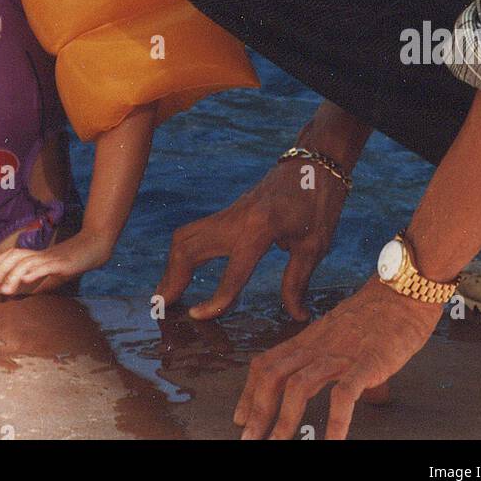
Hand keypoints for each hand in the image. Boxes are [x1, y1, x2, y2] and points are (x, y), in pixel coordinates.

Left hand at [0, 229, 111, 295]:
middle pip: (16, 256)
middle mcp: (41, 254)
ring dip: (14, 275)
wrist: (94, 247)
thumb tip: (29, 295)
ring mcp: (51, 258)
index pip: (14, 255)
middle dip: (1, 268)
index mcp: (38, 256)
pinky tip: (27, 279)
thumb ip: (42, 283)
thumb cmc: (75, 261)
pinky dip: (35, 272)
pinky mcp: (62, 263)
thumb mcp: (55, 275)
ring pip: (28, 262)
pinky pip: (46, 266)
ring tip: (5, 289)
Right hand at [157, 156, 347, 320]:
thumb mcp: (314, 245)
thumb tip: (298, 316)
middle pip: (189, 248)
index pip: (231, 274)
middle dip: (172, 278)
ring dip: (171, 265)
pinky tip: (181, 271)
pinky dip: (182, 253)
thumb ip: (297, 281)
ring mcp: (229, 212)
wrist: (314, 162)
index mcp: (260, 229)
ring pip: (185, 236)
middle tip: (160, 308)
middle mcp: (236, 218)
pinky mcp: (229, 211)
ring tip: (166, 294)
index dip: (214, 301)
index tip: (196, 318)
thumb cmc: (319, 202)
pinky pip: (195, 232)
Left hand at [235, 275, 442, 439]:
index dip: (250, 391)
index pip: (268, 362)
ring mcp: (341, 352)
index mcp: (310, 338)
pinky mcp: (368, 361)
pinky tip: (332, 441)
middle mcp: (318, 345)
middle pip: (274, 375)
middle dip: (258, 409)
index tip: (240, 416)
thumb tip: (335, 391)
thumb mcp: (341, 332)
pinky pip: (345, 393)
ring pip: (300, 385)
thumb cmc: (378, 313)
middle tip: (250, 438)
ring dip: (286, 419)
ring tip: (278, 444)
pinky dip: (335, 420)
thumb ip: (331, 357)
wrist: (404, 289)